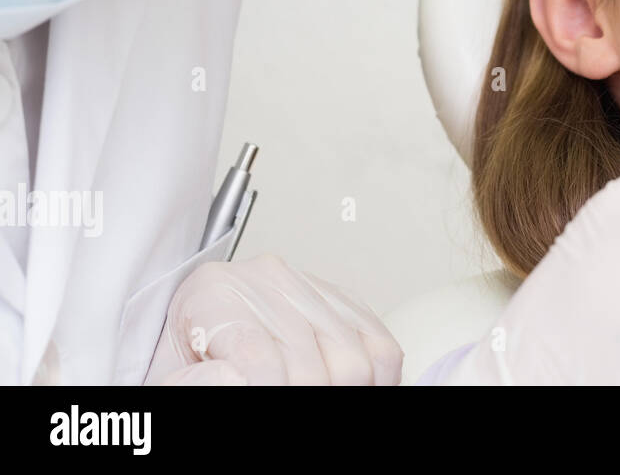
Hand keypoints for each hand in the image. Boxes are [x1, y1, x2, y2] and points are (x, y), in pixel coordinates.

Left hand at [145, 254, 402, 384]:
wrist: (191, 343)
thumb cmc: (183, 364)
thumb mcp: (166, 376)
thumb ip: (188, 382)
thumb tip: (234, 379)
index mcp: (213, 292)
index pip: (259, 358)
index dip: (273, 394)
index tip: (273, 407)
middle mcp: (265, 280)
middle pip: (313, 364)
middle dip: (310, 397)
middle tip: (296, 411)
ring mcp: (310, 286)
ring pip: (355, 359)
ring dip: (345, 392)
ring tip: (320, 401)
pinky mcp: (343, 301)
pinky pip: (381, 345)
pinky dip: (379, 381)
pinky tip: (354, 390)